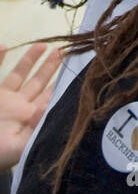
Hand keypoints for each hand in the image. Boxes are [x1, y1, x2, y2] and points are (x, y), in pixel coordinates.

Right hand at [0, 43, 61, 171]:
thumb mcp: (17, 148)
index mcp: (29, 119)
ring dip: (29, 59)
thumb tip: (46, 106)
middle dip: (51, 67)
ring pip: (19, 75)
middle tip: (66, 50)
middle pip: (38, 82)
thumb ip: (34, 128)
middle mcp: (18, 107)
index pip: (49, 97)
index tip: (75, 68)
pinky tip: (4, 45)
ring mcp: (3, 100)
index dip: (61, 84)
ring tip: (44, 45)